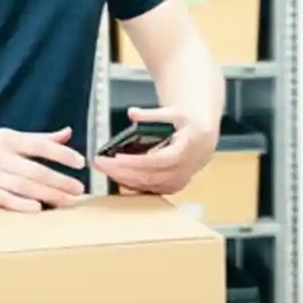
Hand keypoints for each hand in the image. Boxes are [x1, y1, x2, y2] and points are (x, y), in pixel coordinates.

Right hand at [0, 127, 85, 212]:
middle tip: (79, 188)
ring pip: (23, 187)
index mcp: (9, 140)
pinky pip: (5, 199)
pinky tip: (39, 208)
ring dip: (47, 194)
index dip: (62, 153)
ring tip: (67, 200)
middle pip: (34, 170)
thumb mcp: (10, 137)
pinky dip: (21, 204)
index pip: (40, 146)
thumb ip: (40, 138)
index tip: (80, 162)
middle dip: (59, 181)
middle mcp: (0, 156)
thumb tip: (68, 133)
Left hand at [94, 106, 217, 194]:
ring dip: (121, 178)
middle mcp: (182, 171)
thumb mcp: (174, 113)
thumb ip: (152, 114)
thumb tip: (132, 113)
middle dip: (120, 171)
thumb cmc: (188, 125)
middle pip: (147, 176)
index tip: (115, 157)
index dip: (134, 161)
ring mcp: (177, 183)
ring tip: (103, 167)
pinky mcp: (171, 189)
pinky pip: (148, 190)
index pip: (157, 160)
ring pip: (145, 185)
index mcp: (185, 150)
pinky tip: (116, 174)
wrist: (204, 141)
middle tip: (99, 162)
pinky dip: (130, 183)